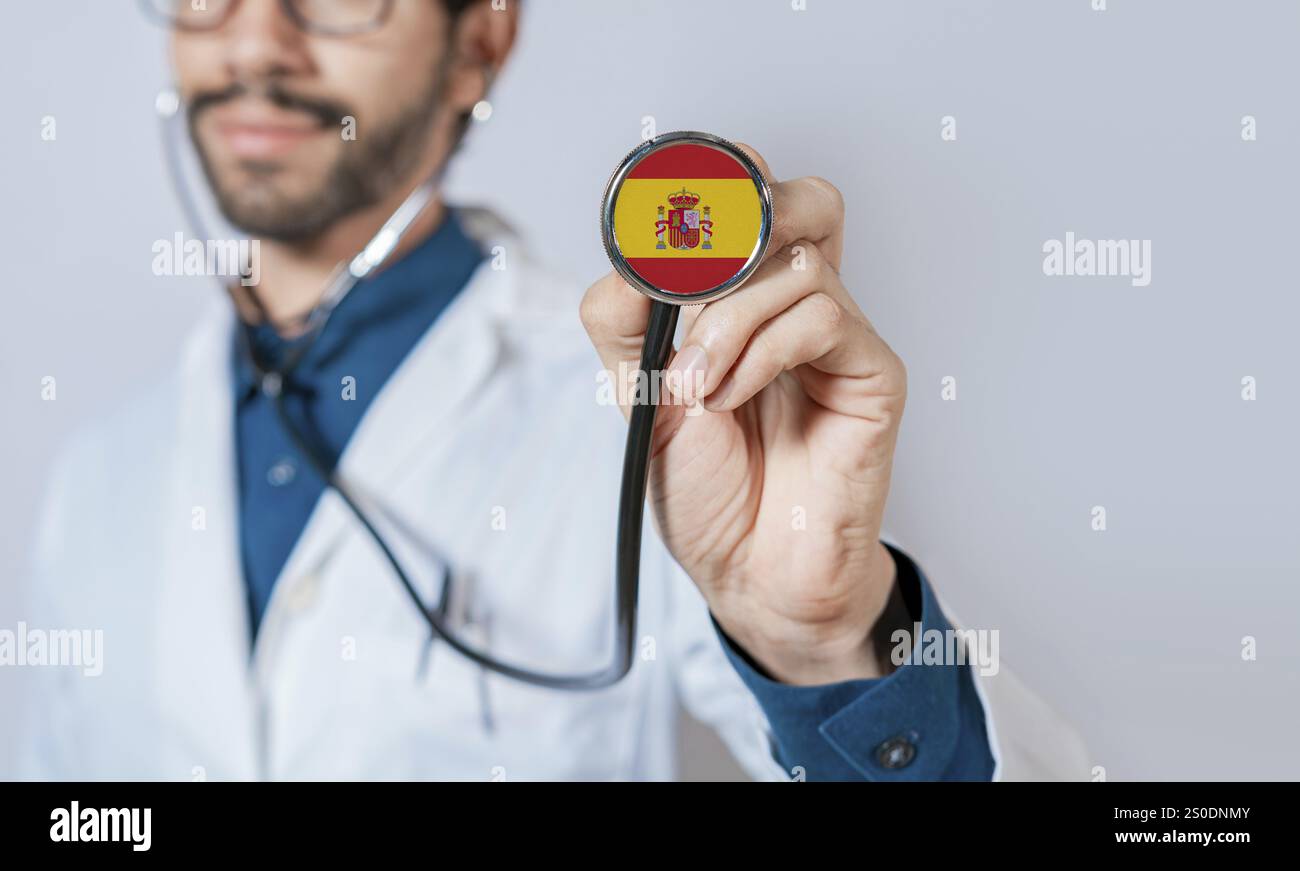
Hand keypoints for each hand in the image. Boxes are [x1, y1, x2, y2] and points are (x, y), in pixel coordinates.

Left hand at [581, 145, 907, 684]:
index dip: (719, 189)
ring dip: (729, 321)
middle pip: (807, 201)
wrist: (749, 574)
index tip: (663, 221)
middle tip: (691, 280)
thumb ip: (626, 323)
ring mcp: (841, 339)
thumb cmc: (707, 490)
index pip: (754, 204)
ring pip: (801, 262)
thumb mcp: (639, 398)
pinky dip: (762, 351)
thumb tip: (630, 257)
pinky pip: (823, 317)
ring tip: (697, 386)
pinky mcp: (873, 375)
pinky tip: (731, 397)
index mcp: (747, 303)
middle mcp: (798, 310)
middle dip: (743, 221)